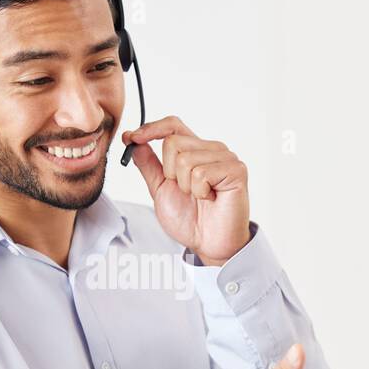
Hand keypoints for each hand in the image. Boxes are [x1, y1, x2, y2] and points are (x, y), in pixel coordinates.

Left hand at [122, 115, 250, 265]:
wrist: (208, 243)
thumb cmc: (189, 219)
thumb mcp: (159, 189)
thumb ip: (148, 164)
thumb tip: (133, 140)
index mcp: (194, 150)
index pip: (172, 125)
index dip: (151, 128)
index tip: (131, 138)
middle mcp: (211, 149)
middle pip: (173, 142)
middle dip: (169, 173)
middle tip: (185, 191)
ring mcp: (226, 158)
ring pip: (185, 159)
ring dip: (186, 186)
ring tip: (200, 197)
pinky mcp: (236, 170)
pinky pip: (201, 173)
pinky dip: (199, 192)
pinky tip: (211, 199)